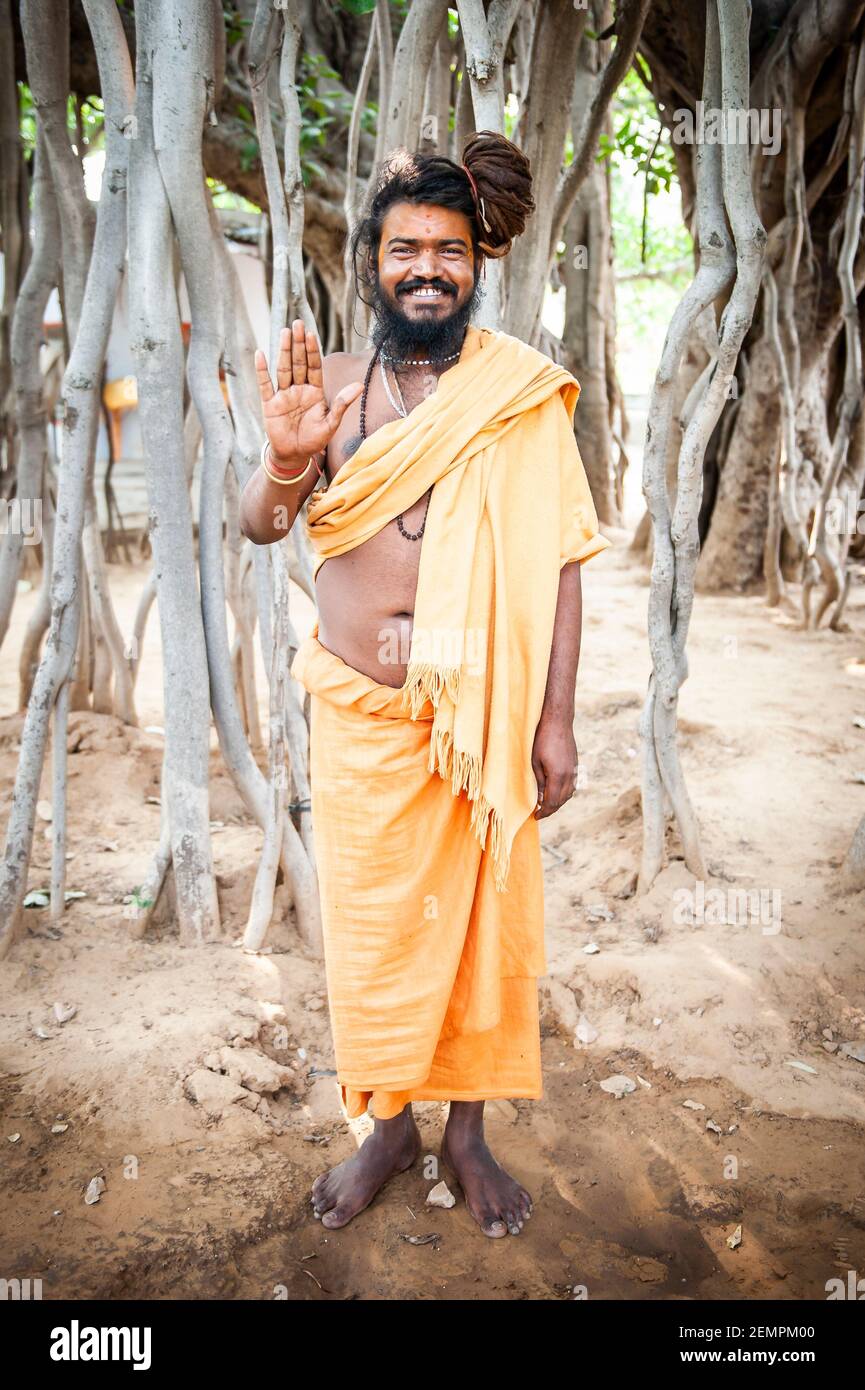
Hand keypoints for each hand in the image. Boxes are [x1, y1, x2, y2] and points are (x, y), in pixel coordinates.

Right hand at [254, 320, 362, 465]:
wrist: (295, 456)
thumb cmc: (314, 440)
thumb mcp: (331, 423)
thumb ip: (342, 403)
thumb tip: (360, 386)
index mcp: (314, 391)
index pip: (314, 366)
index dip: (312, 351)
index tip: (311, 334)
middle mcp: (298, 389)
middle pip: (298, 362)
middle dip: (298, 344)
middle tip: (297, 324)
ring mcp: (283, 395)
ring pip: (283, 369)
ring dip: (283, 351)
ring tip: (284, 332)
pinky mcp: (270, 404)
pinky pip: (265, 385)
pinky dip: (262, 370)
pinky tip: (260, 354)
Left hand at [531, 715, 577, 819]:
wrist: (558, 722)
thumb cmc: (542, 740)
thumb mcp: (535, 762)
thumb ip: (539, 782)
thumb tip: (540, 799)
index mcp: (558, 776)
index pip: (552, 802)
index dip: (544, 812)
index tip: (536, 816)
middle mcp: (569, 776)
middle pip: (561, 800)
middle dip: (551, 809)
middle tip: (539, 813)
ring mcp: (574, 771)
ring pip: (568, 794)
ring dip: (558, 802)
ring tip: (546, 804)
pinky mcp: (575, 766)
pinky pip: (571, 786)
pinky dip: (564, 793)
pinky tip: (556, 792)